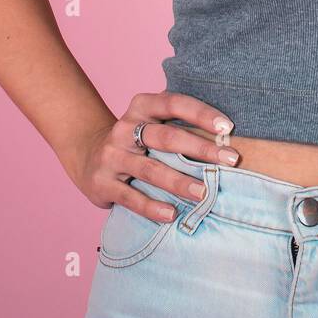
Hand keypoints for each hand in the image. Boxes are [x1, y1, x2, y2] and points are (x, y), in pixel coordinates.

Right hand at [68, 91, 240, 224]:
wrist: (87, 154)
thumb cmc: (136, 139)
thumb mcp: (152, 123)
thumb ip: (179, 125)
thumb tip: (226, 139)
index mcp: (141, 106)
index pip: (174, 103)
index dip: (202, 114)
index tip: (227, 128)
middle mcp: (125, 128)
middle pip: (166, 137)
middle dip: (201, 149)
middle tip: (231, 160)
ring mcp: (112, 155)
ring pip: (151, 169)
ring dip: (180, 182)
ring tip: (204, 193)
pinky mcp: (102, 183)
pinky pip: (130, 197)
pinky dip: (152, 207)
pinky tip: (171, 214)